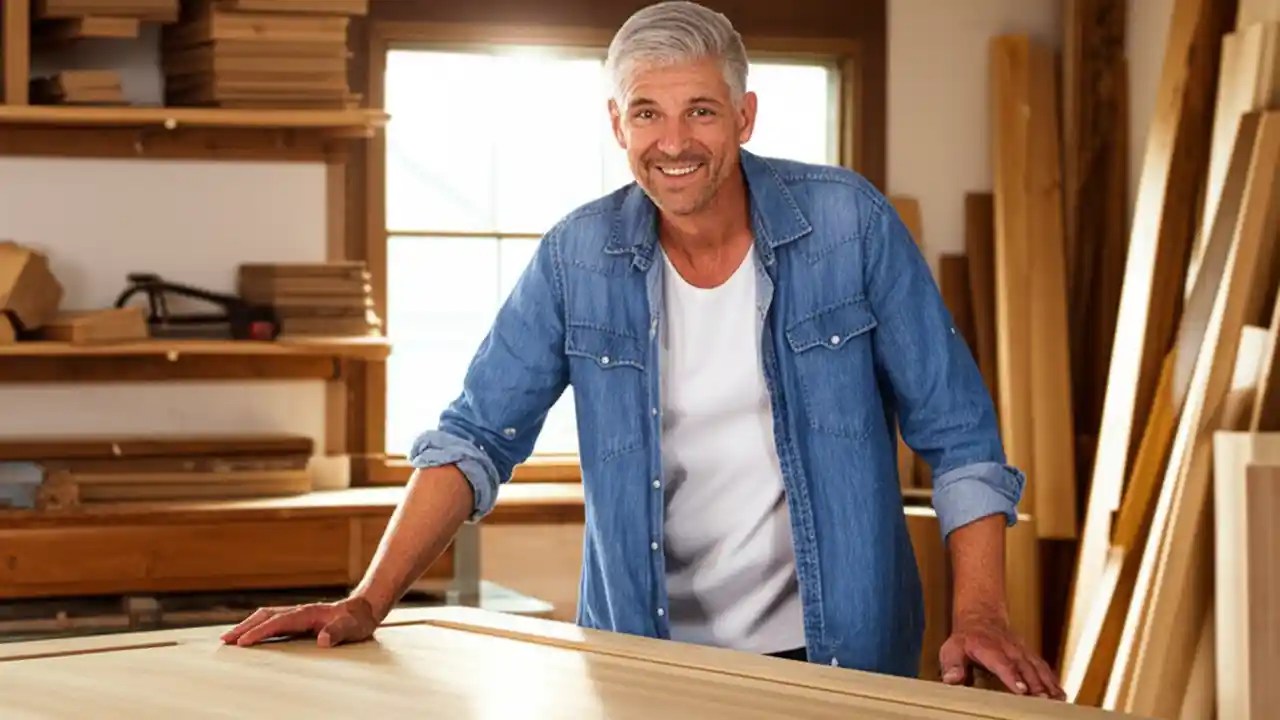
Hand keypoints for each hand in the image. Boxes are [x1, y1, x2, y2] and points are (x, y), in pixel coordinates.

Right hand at [219, 596, 379, 647]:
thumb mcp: (352, 628)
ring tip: (229, 638)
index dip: (260, 632)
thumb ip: (338, 632)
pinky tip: (249, 635)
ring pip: (266, 617)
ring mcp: (296, 614)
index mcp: (308, 613)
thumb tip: (322, 640)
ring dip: (247, 625)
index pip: (278, 622)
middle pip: (266, 616)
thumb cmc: (357, 621)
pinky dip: (256, 626)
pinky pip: (271, 621)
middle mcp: (299, 611)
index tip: (243, 642)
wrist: (363, 611)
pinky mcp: (297, 619)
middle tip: (225, 640)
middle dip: (244, 627)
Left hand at [939, 609, 1063, 699]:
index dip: (1012, 676)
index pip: (1002, 663)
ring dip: (1048, 684)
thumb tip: (952, 679)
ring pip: (1038, 668)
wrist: (982, 618)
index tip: (1022, 690)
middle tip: (1044, 701)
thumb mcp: (951, 649)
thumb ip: (952, 665)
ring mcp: (1022, 653)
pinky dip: (1053, 681)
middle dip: (1035, 685)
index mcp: (988, 649)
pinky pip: (1044, 668)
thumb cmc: (966, 640)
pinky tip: (1061, 695)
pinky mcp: (1030, 657)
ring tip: (1057, 700)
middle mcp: (1009, 650)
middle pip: (1025, 668)